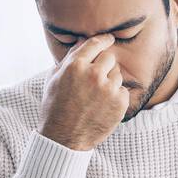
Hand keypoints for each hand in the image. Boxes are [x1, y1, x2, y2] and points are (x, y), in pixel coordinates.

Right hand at [38, 35, 129, 150]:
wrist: (64, 138)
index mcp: (75, 66)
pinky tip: (102, 106)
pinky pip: (122, 90)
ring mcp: (108, 89)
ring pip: (117, 74)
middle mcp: (94, 75)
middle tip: (95, 78)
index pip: (95, 44)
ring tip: (95, 96)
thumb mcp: (54, 79)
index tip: (109, 38)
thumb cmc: (55, 107)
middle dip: (104, 64)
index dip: (104, 39)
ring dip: (109, 81)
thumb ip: (69, 58)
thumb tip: (82, 41)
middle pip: (109, 57)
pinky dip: (116, 96)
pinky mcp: (120, 103)